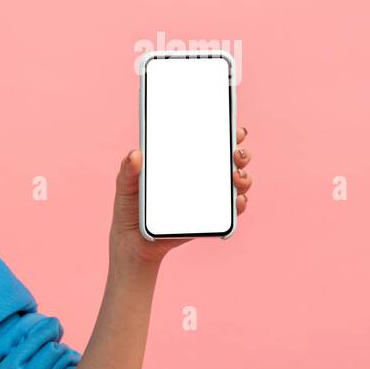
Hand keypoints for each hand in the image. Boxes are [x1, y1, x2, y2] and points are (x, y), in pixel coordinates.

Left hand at [110, 126, 251, 266]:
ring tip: (235, 177)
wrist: (132, 239)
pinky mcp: (210, 218)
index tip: (235, 129)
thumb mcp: (126, 185)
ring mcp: (208, 197)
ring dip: (243, 178)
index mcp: (184, 162)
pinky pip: (231, 211)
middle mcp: (201, 176)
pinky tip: (237, 200)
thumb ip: (128, 170)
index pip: (210, 142)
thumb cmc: (131, 205)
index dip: (227, 132)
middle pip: (230, 160)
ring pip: (236, 183)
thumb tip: (134, 154)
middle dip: (240, 154)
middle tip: (235, 154)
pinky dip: (239, 204)